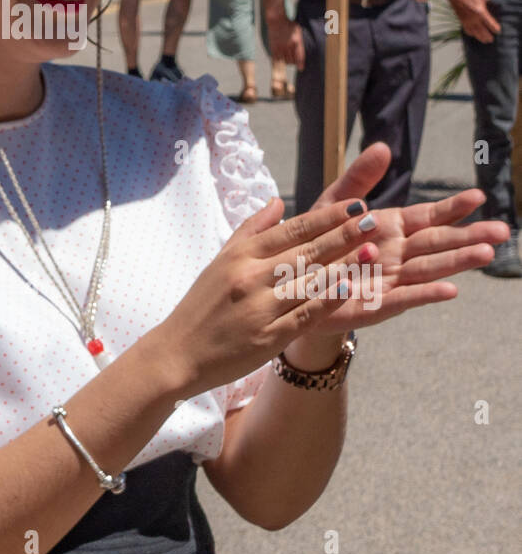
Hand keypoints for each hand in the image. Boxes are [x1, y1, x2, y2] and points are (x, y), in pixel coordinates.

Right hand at [155, 196, 379, 398]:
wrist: (178, 352)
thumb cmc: (202, 304)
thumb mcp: (221, 260)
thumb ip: (251, 230)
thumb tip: (277, 202)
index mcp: (241, 255)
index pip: (292, 229)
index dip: (327, 217)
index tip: (357, 205)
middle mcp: (250, 277)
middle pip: (306, 251)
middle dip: (344, 234)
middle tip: (375, 220)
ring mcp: (259, 307)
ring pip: (309, 281)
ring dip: (344, 264)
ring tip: (373, 250)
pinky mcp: (267, 338)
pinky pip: (304, 315)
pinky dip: (327, 301)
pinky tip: (350, 288)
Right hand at [267, 14, 304, 70]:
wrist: (276, 20)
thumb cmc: (289, 24)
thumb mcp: (298, 31)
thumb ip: (300, 41)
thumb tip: (300, 51)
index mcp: (296, 41)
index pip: (300, 57)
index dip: (300, 64)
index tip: (301, 68)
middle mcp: (289, 46)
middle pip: (292, 60)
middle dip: (294, 62)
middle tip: (294, 61)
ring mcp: (280, 47)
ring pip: (285, 61)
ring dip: (287, 61)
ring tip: (288, 58)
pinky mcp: (273, 47)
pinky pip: (277, 59)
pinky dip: (280, 59)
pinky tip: (281, 56)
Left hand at [311, 145, 506, 330]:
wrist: (292, 283)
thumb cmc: (317, 241)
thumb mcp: (334, 203)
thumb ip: (359, 178)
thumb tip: (384, 146)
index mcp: (390, 227)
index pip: (428, 217)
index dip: (452, 208)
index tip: (478, 196)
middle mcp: (397, 254)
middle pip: (438, 243)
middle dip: (469, 237)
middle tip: (502, 230)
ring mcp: (390, 279)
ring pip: (429, 269)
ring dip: (457, 262)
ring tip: (486, 254)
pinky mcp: (375, 304)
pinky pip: (404, 298)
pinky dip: (427, 295)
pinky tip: (451, 291)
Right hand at [453, 0, 499, 41]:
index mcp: (481, 13)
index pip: (490, 24)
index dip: (495, 28)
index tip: (498, 31)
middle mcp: (475, 19)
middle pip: (483, 31)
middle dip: (488, 36)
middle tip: (491, 40)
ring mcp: (468, 21)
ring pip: (475, 32)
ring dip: (480, 38)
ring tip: (484, 41)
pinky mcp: (462, 21)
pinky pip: (467, 30)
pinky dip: (471, 34)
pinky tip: (473, 35)